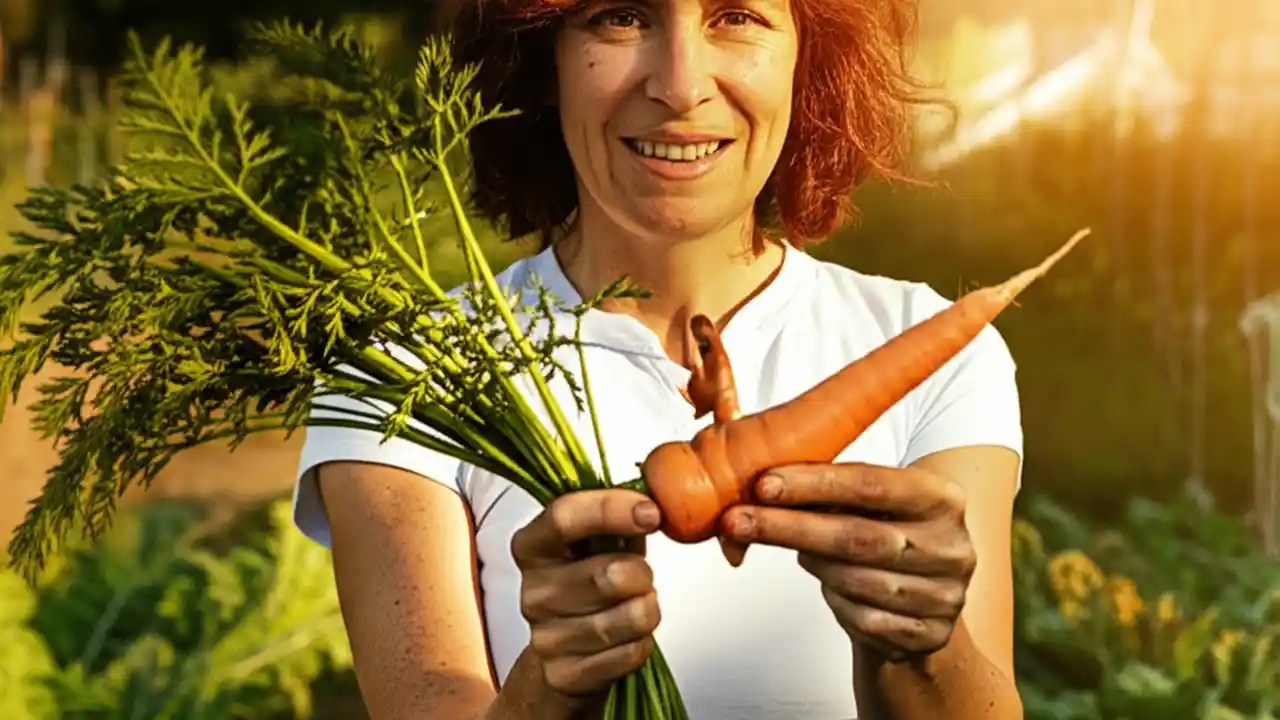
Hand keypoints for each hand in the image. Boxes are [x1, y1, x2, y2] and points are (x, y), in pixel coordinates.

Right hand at [510, 489, 663, 696]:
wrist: (566, 654)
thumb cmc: (590, 583)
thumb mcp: (600, 542)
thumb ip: (620, 516)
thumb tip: (656, 496)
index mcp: (532, 546)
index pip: (564, 516)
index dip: (611, 510)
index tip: (651, 512)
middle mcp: (532, 591)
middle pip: (612, 573)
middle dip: (643, 574)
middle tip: (638, 577)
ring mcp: (545, 636)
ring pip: (630, 616)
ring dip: (647, 609)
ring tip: (632, 606)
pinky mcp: (565, 674)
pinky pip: (631, 653)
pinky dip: (642, 642)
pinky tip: (624, 637)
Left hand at [720, 463, 975, 662]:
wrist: (925, 604)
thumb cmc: (885, 538)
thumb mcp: (871, 506)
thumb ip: (829, 493)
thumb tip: (758, 484)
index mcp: (942, 498)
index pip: (871, 484)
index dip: (813, 483)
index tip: (763, 484)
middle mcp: (952, 546)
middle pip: (857, 536)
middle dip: (790, 527)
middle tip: (738, 520)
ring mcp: (946, 595)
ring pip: (855, 581)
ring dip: (813, 564)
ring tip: (796, 550)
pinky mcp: (929, 634)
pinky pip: (861, 618)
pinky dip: (837, 600)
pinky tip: (833, 587)